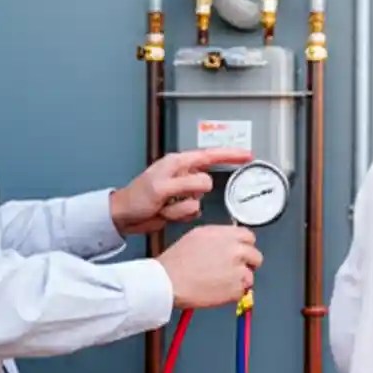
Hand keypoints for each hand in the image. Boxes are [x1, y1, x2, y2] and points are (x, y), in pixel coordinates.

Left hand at [109, 148, 252, 234]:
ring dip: (181, 207)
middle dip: (192, 194)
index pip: (210, 155)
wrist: (125, 216)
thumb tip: (207, 183)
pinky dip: (180, 215)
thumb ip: (187, 183)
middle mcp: (181, 175)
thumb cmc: (136, 197)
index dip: (230, 155)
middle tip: (174, 199)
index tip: (246, 155)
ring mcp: (182, 192)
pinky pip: (193, 212)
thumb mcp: (161, 187)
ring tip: (163, 205)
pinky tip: (165, 212)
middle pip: (205, 182)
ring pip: (199, 201)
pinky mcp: (180, 206)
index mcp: (177, 163)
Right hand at [157, 225, 262, 308]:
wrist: (168, 281)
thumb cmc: (176, 261)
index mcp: (226, 234)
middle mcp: (235, 250)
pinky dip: (232, 294)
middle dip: (247, 264)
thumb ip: (219, 237)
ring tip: (220, 283)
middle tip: (233, 270)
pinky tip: (217, 291)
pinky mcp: (236, 289)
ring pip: (250, 276)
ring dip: (239, 280)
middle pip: (255, 256)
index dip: (244, 246)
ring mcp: (238, 270)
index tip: (241, 253)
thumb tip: (228, 241)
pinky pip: (242, 292)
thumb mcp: (197, 236)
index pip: (249, 237)